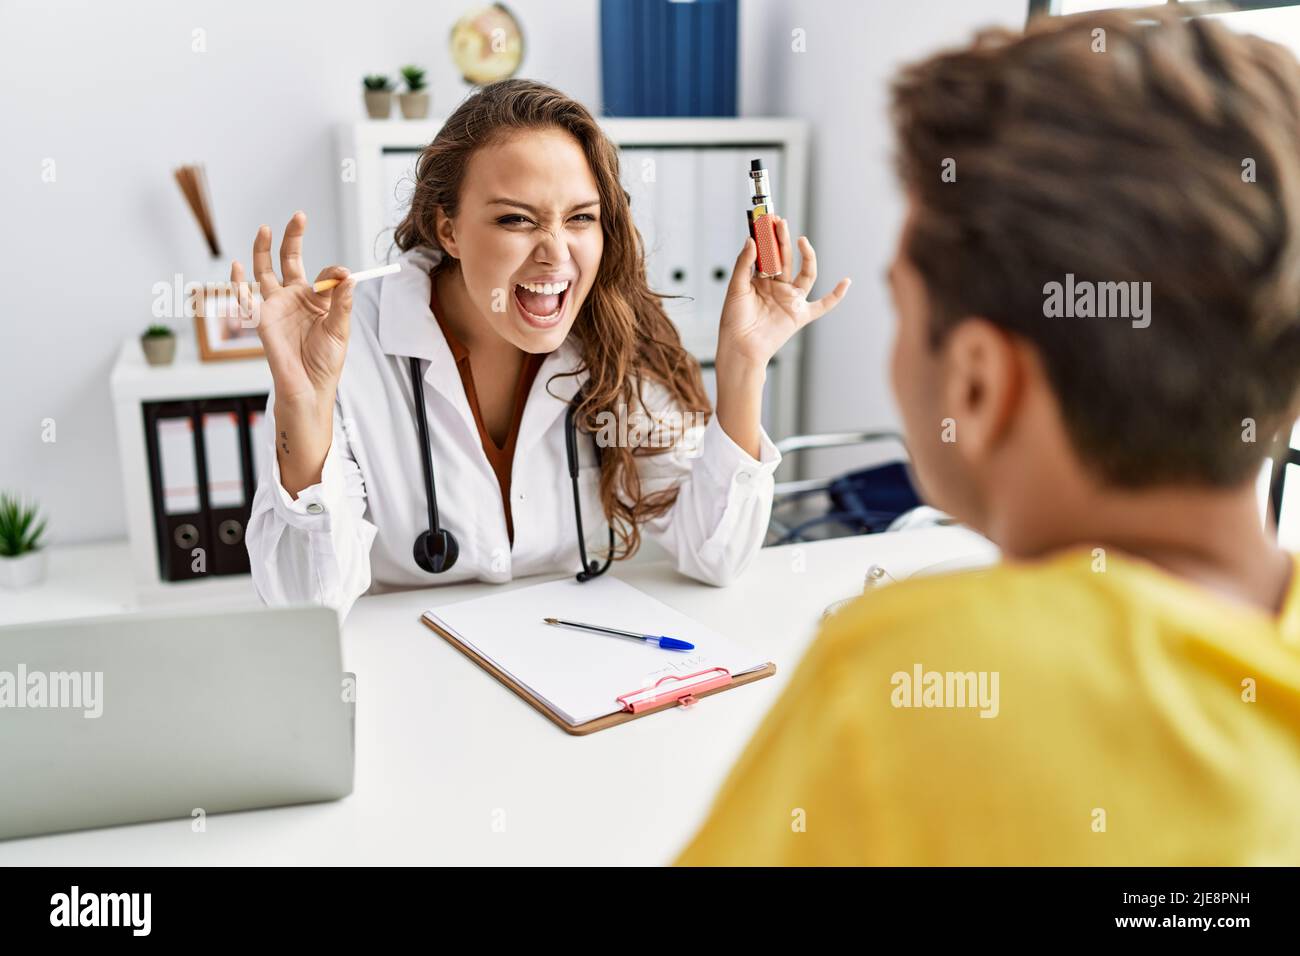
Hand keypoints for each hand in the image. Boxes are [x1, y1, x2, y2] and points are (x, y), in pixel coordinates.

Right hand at [228, 211, 354, 412]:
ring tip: (266, 228)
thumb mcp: (339, 330)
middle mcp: (295, 298)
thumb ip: (342, 303)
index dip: (333, 272)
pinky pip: (245, 297)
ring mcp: (276, 306)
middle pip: (290, 260)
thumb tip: (348, 275)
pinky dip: (238, 282)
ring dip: (264, 249)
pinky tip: (237, 266)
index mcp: (318, 300)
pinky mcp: (261, 319)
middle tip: (299, 216)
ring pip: (265, 271)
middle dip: (293, 238)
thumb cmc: (326, 361)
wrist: (308, 387)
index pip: (324, 275)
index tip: (342, 274)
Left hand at [717, 216, 850, 371]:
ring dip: (806, 256)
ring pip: (805, 274)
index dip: (768, 238)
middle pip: (785, 259)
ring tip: (801, 240)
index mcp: (759, 281)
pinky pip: (823, 305)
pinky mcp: (800, 315)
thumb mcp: (735, 288)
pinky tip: (845, 282)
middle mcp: (777, 288)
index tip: (766, 220)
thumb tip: (751, 241)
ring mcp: (790, 300)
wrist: (741, 347)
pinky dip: (836, 295)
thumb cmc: (734, 321)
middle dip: (782, 240)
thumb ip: (744, 264)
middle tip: (779, 222)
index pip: (767, 254)